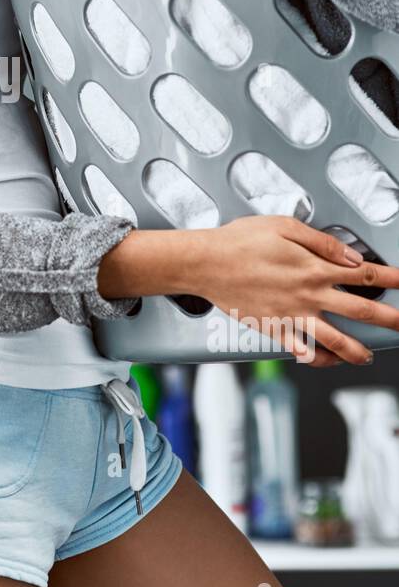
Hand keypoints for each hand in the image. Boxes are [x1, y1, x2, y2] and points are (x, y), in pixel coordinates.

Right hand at [194, 215, 398, 367]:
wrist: (206, 263)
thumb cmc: (240, 241)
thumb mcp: (284, 226)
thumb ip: (322, 243)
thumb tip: (351, 256)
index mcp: (314, 267)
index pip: (365, 275)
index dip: (392, 278)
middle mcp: (308, 295)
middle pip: (361, 311)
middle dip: (390, 319)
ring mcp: (292, 316)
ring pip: (335, 341)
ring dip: (357, 351)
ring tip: (369, 356)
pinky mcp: (273, 328)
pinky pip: (301, 350)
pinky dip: (316, 359)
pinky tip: (325, 360)